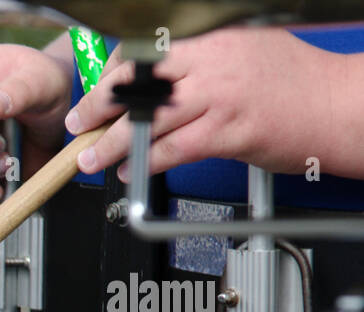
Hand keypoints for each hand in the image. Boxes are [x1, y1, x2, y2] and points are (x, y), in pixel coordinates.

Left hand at [64, 28, 337, 181]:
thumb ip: (194, 61)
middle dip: (98, 105)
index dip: (112, 74)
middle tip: (80, 123)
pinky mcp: (227, 130)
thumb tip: (144, 79)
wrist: (338, 105)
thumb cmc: (289, 82)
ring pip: (147, 119)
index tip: (98, 92)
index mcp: (211, 35)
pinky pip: (171, 149)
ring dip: (111, 142)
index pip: (143, 49)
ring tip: (91, 158)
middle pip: (135, 80)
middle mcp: (212, 58)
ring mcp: (219, 94)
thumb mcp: (239, 50)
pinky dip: (144, 163)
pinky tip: (130, 169)